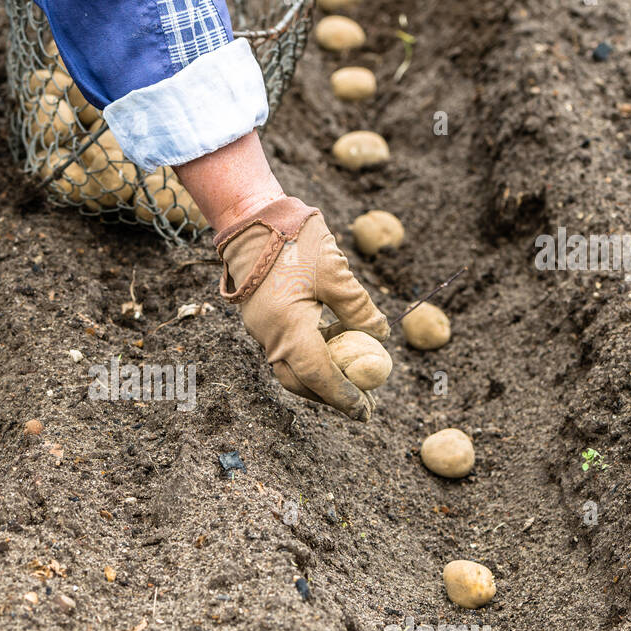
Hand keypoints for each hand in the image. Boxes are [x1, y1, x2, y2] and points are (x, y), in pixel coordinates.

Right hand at [215, 197, 388, 419]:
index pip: (319, 377)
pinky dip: (309, 356)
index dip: (344, 397)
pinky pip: (285, 348)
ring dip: (319, 377)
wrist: (250, 220)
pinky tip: (332, 343)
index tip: (366, 411)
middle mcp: (270, 337)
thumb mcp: (335, 272)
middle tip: (361, 402)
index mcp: (289, 330)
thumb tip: (379, 333)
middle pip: (300, 382)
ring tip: (349, 376)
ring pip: (291, 367)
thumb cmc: (294, 242)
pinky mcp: (261, 318)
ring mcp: (262, 329)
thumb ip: (358, 307)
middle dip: (330, 396)